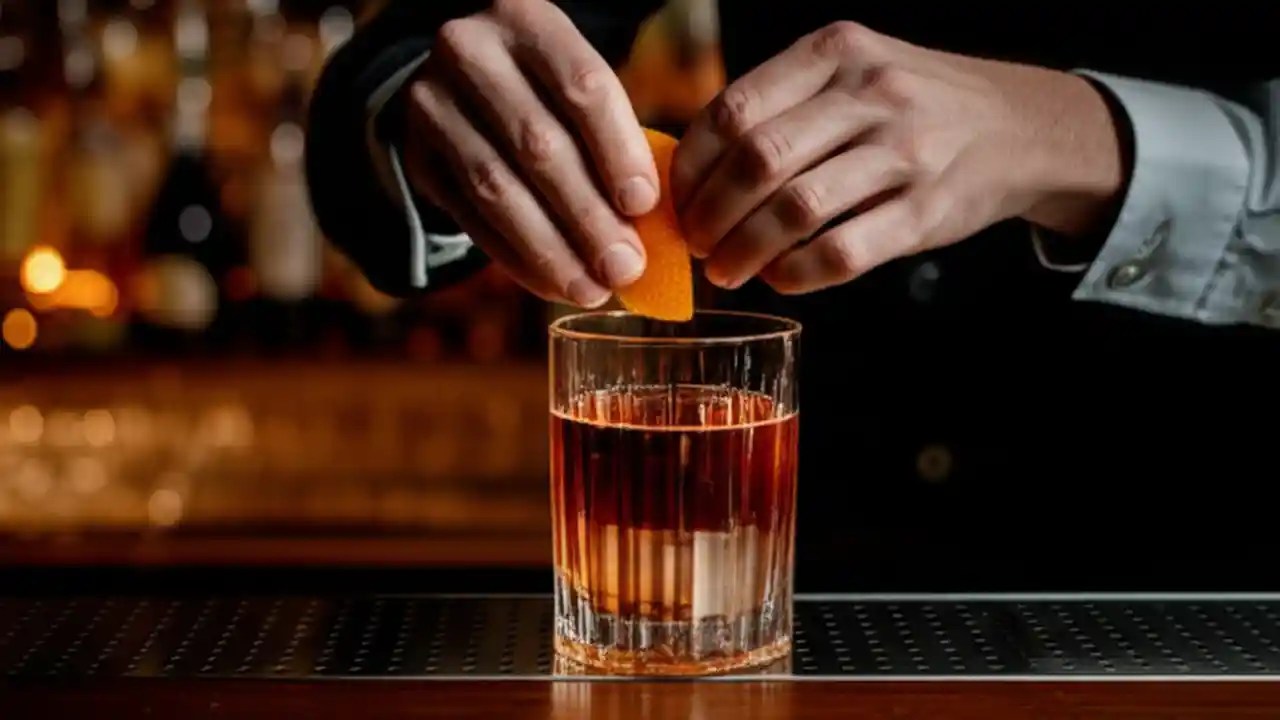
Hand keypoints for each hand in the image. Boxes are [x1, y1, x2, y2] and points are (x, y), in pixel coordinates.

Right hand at [402, 0, 657, 306]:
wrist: (461, 87)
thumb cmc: (548, 93)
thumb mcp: (577, 89)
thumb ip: (615, 141)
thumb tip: (653, 227)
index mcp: (528, 19)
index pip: (582, 87)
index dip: (617, 150)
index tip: (644, 206)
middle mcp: (470, 50)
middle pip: (538, 144)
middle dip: (587, 216)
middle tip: (625, 267)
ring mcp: (432, 102)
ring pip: (497, 187)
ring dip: (551, 249)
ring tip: (593, 288)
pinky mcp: (416, 155)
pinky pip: (471, 219)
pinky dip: (518, 260)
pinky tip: (554, 284)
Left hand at [671, 21, 1127, 293]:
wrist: (1020, 126)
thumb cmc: (911, 106)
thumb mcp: (852, 71)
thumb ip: (782, 104)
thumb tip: (692, 169)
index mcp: (836, 51)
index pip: (734, 108)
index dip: (692, 165)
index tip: (676, 198)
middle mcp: (871, 93)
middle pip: (757, 160)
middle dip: (709, 213)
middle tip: (695, 242)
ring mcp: (905, 152)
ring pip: (795, 208)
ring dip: (744, 250)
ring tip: (724, 270)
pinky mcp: (927, 210)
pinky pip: (842, 251)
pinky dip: (797, 273)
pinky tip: (780, 278)